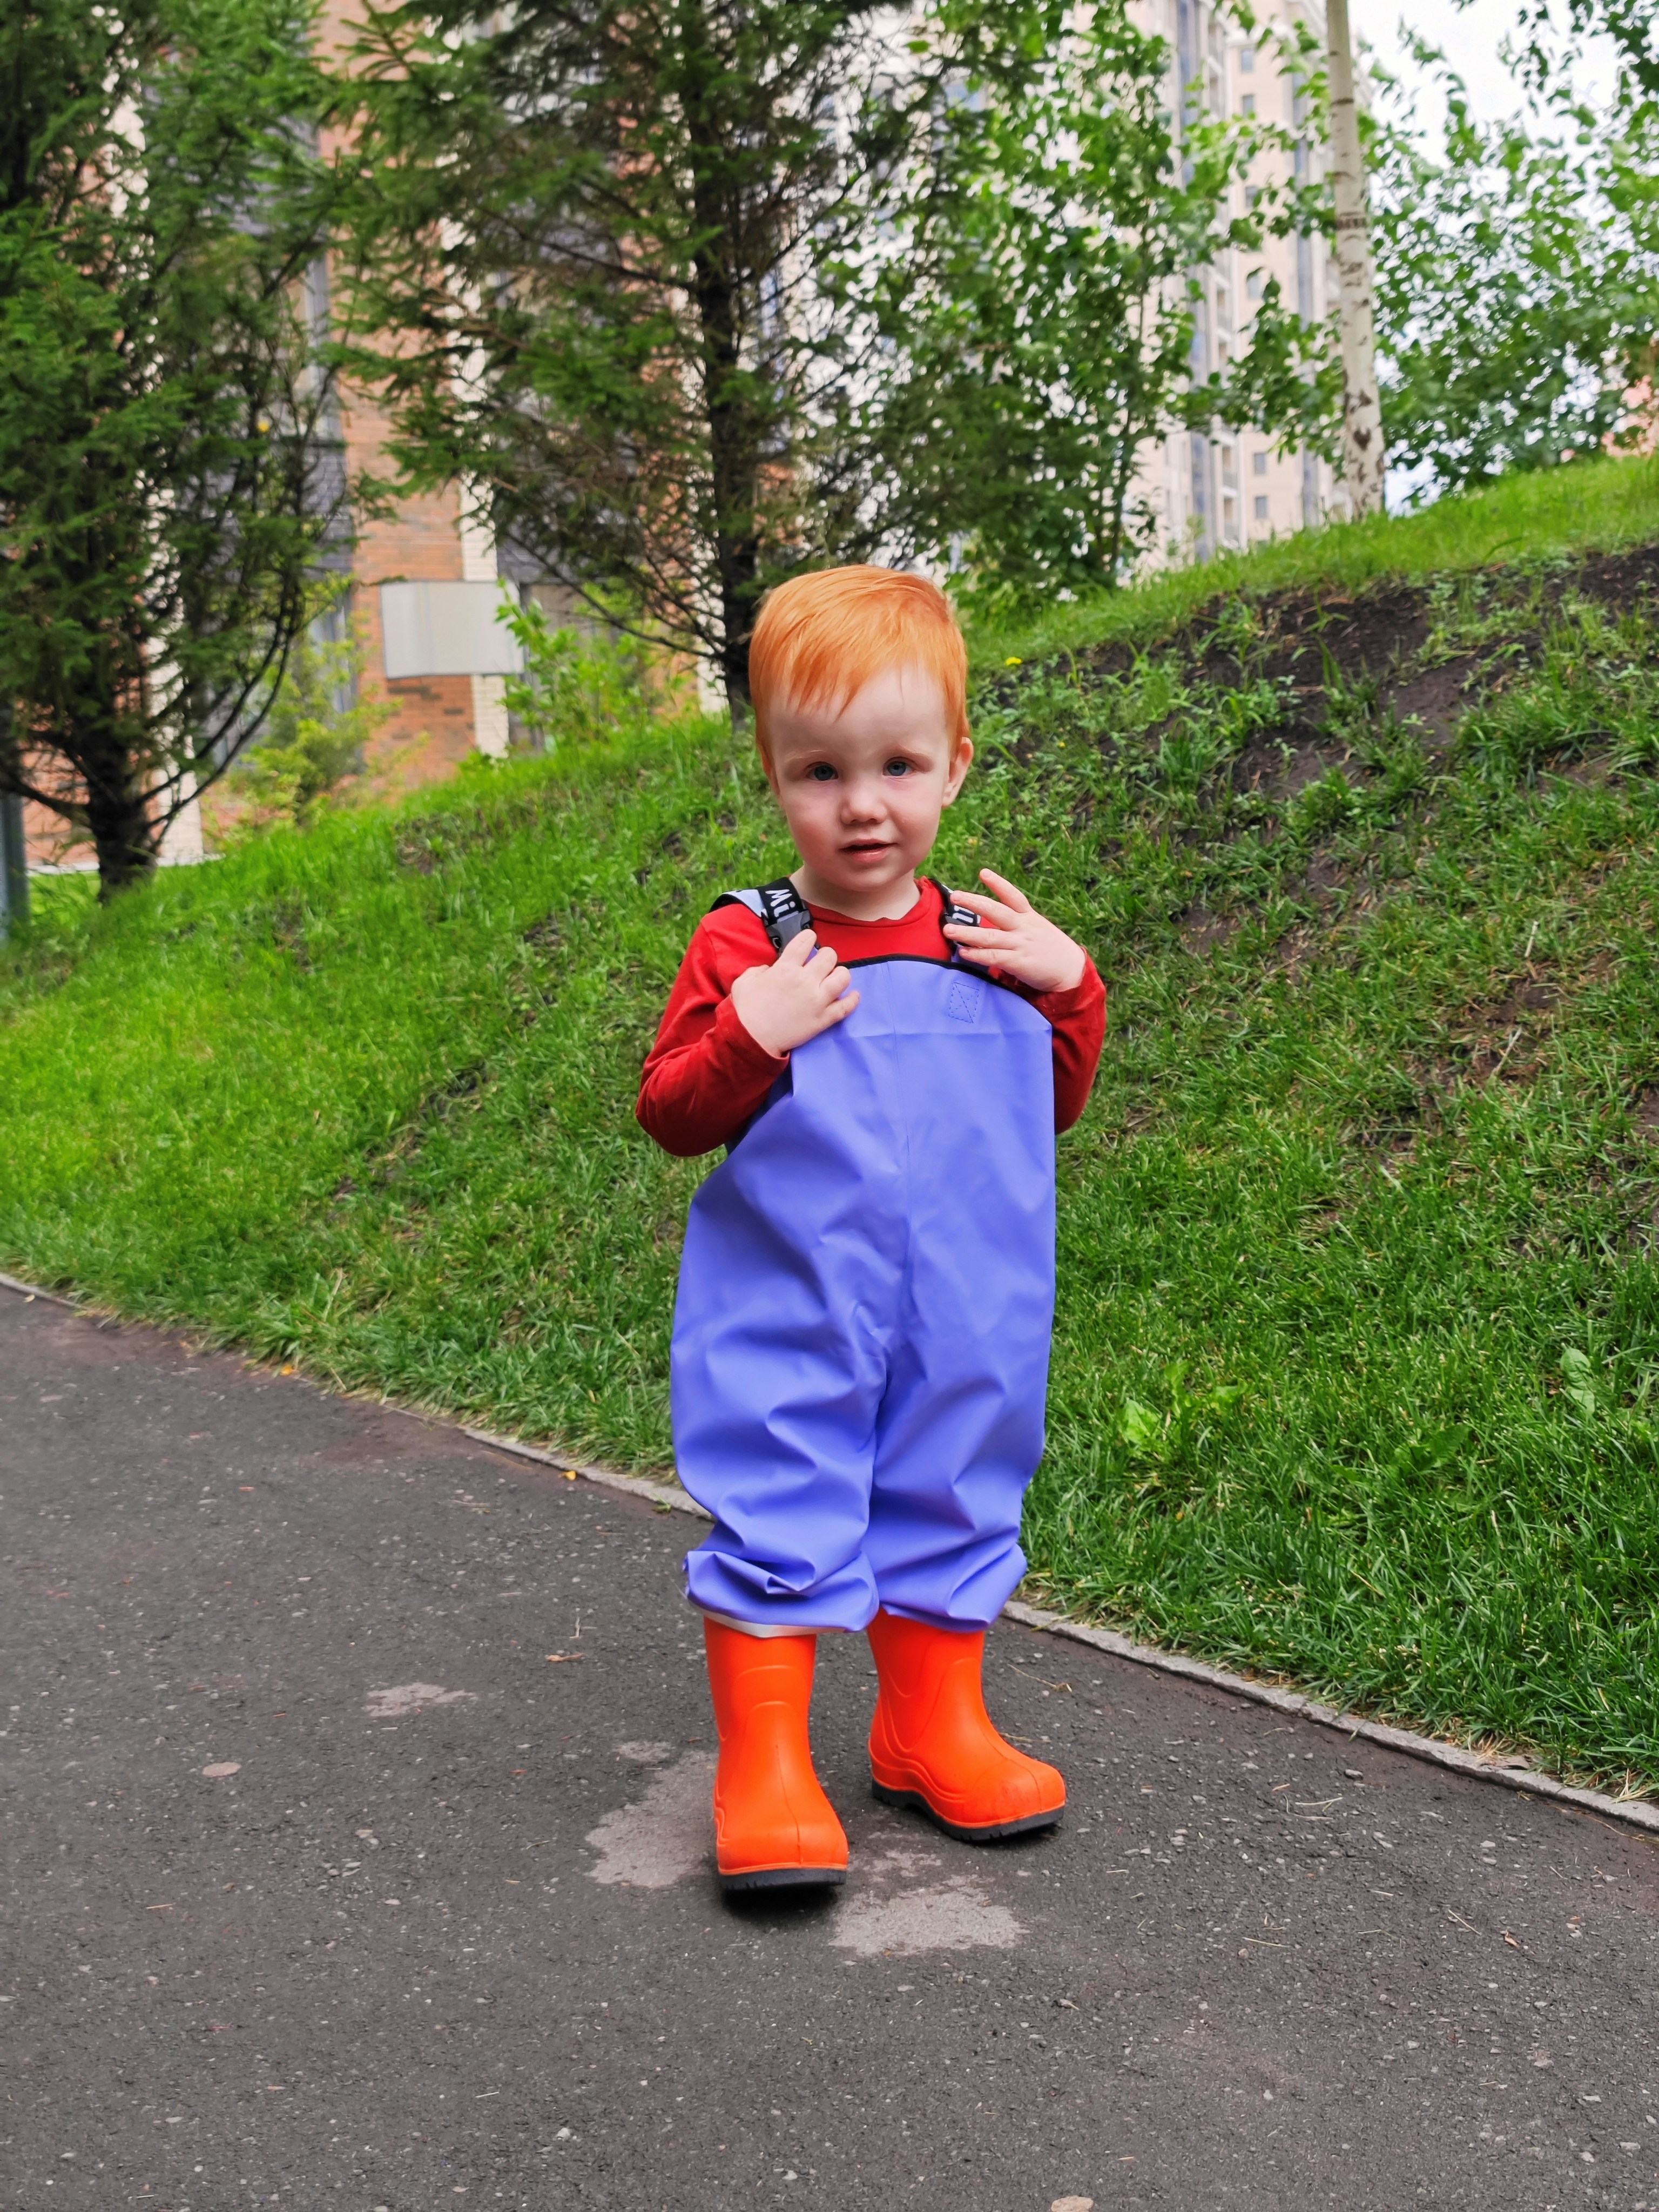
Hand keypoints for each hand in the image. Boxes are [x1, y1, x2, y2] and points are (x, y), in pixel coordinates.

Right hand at [730, 929, 859, 1055]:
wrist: (751, 1039)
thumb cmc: (745, 1011)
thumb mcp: (745, 981)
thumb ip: (759, 971)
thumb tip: (769, 970)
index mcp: (785, 968)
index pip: (805, 941)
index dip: (809, 937)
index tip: (809, 942)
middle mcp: (804, 980)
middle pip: (829, 956)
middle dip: (827, 957)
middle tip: (821, 964)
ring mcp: (816, 1000)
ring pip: (842, 977)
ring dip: (841, 974)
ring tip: (835, 978)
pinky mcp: (822, 1019)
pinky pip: (845, 1007)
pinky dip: (853, 1000)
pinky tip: (853, 995)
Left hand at [942, 869, 1087, 993]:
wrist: (1072, 972)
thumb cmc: (1053, 952)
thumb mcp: (1039, 931)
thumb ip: (1018, 926)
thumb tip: (992, 925)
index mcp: (1029, 918)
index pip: (1013, 896)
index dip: (998, 884)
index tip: (983, 873)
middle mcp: (1024, 928)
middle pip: (996, 911)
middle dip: (974, 902)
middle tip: (955, 896)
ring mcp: (1021, 944)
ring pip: (989, 936)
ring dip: (967, 932)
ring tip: (948, 929)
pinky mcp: (1019, 963)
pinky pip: (994, 957)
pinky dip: (977, 955)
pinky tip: (963, 952)